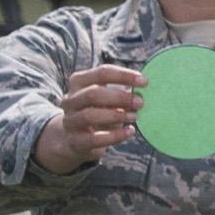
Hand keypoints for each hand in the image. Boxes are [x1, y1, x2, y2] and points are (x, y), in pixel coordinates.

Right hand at [36, 58, 142, 175]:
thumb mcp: (107, 99)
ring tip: (134, 117)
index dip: (124, 76)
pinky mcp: (74, 141)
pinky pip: (94, 139)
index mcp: (79, 82)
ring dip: (116, 115)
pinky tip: (129, 131)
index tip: (144, 81)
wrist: (75, 140)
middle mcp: (70, 100)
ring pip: (90, 115)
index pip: (102, 73)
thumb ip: (121, 93)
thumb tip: (143, 92)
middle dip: (119, 97)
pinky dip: (115, 135)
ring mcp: (70, 121)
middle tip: (140, 102)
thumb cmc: (97, 112)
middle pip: (93, 94)